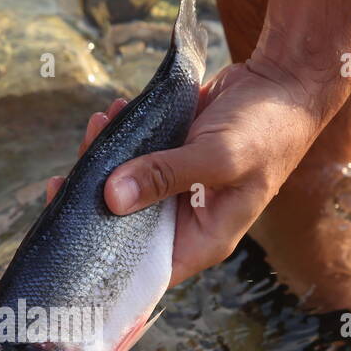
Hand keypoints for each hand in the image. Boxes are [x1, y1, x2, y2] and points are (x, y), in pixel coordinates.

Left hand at [53, 62, 327, 285]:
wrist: (286, 80)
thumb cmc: (268, 129)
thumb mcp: (218, 156)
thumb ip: (166, 176)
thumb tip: (111, 197)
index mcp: (203, 238)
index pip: (146, 271)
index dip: (106, 267)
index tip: (68, 247)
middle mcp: (187, 220)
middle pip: (125, 228)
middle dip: (92, 204)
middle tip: (64, 180)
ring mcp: (177, 188)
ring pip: (123, 189)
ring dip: (103, 161)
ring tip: (97, 125)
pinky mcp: (170, 156)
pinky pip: (133, 156)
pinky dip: (119, 136)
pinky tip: (113, 112)